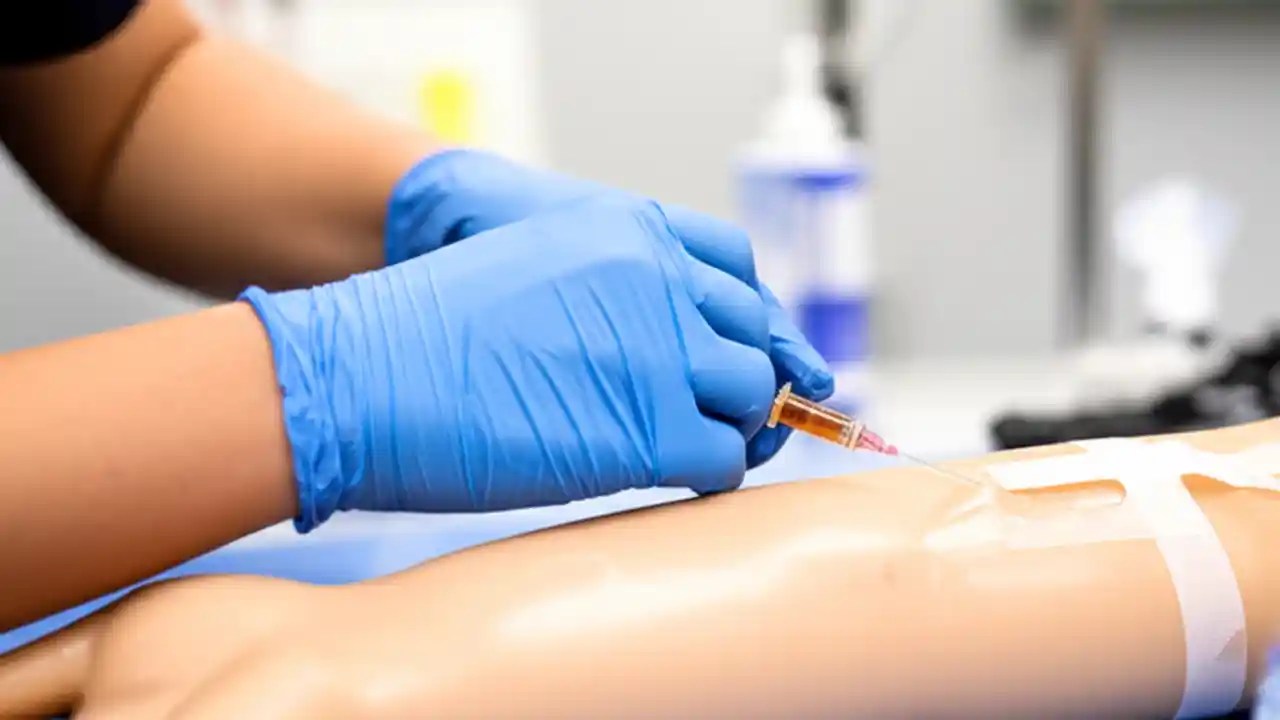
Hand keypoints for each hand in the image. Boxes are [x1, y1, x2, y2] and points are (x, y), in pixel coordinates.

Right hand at [244, 198, 778, 529]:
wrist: (361, 372)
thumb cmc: (425, 330)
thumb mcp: (535, 270)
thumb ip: (605, 290)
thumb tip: (647, 341)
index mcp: (630, 232)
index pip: (738, 270)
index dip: (742, 323)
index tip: (731, 358)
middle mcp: (660, 280)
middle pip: (755, 334)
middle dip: (747, 378)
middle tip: (722, 415)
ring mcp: (664, 350)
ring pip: (751, 394)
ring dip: (732, 427)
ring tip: (694, 447)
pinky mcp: (653, 428)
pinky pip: (724, 457)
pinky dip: (710, 472)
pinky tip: (673, 477)